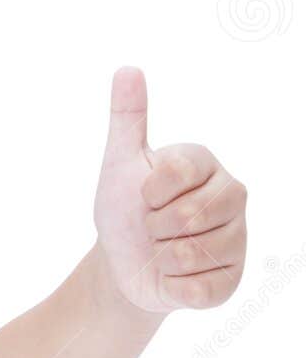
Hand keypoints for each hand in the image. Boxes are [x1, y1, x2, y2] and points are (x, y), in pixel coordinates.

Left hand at [93, 67, 247, 313]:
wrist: (124, 262)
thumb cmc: (125, 208)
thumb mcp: (120, 162)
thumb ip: (127, 117)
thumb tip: (127, 68)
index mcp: (207, 164)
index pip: (175, 173)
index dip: (148, 191)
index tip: (144, 194)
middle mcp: (233, 197)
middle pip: (187, 217)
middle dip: (154, 226)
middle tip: (153, 226)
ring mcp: (238, 240)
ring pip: (189, 254)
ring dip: (160, 256)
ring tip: (163, 249)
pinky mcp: (232, 280)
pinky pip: (196, 289)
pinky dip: (171, 285)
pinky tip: (174, 275)